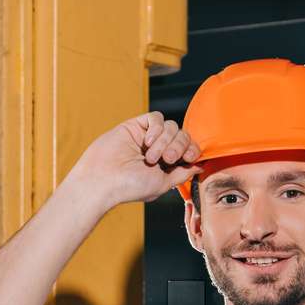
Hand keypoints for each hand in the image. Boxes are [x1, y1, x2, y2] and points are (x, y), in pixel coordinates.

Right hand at [62, 112, 201, 206]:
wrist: (103, 180)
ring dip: (165, 141)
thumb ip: (182, 173)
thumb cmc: (130, 187)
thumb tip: (200, 166)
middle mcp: (158, 149)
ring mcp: (146, 137)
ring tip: (150, 156)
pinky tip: (147, 141)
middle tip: (166, 159)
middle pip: (182, 135)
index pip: (188, 149)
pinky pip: (156, 118)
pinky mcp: (135, 126)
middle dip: (178, 146)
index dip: (193, 149)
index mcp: (165, 164)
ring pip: (171, 126)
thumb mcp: (163, 183)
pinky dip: (156, 128)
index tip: (189, 157)